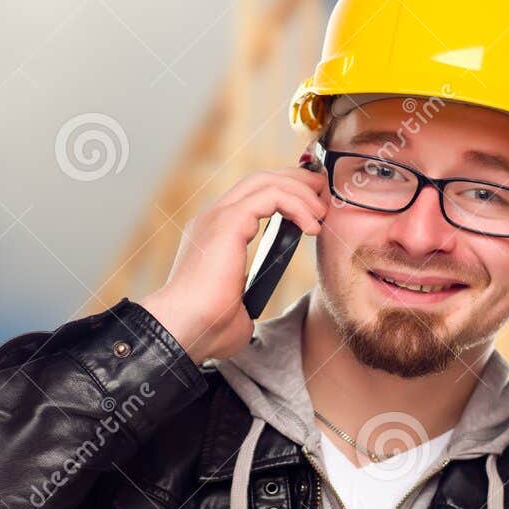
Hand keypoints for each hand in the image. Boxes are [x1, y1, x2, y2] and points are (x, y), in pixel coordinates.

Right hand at [138, 164, 329, 362]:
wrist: (185, 329)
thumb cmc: (207, 327)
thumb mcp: (236, 306)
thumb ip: (245, 296)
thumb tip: (249, 308)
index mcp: (215, 234)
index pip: (252, 196)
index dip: (286, 193)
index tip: (313, 208)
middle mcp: (214, 218)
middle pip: (260, 179)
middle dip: (297, 180)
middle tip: (324, 193)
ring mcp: (218, 216)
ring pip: (267, 181)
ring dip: (301, 192)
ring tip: (322, 213)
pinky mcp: (228, 221)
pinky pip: (272, 196)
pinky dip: (297, 205)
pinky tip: (311, 226)